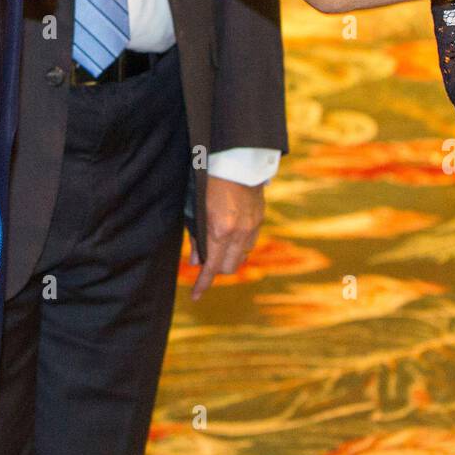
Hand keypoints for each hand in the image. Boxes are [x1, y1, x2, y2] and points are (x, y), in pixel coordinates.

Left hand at [188, 177, 264, 299]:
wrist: (238, 159)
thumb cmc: (211, 181)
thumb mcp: (197, 207)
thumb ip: (196, 236)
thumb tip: (195, 260)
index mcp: (220, 230)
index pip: (211, 267)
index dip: (202, 284)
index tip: (195, 296)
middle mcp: (238, 233)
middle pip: (228, 268)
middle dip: (216, 270)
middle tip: (205, 263)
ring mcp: (251, 227)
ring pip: (241, 257)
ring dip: (229, 258)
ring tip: (219, 248)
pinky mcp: (259, 220)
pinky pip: (250, 243)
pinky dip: (240, 245)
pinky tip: (232, 235)